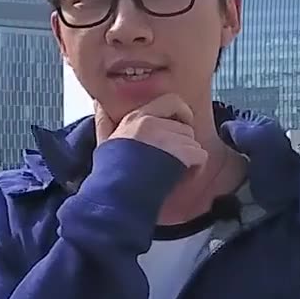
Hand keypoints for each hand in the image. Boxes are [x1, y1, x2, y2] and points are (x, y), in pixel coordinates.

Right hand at [94, 94, 208, 168]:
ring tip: (173, 171)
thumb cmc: (109, 175)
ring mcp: (167, 138)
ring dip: (187, 158)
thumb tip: (99, 105)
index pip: (172, 100)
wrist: (115, 198)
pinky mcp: (180, 154)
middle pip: (185, 127)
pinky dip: (196, 169)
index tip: (178, 124)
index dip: (180, 112)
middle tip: (171, 160)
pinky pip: (200, 156)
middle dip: (182, 144)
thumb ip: (103, 123)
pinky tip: (182, 178)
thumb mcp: (103, 144)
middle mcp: (153, 123)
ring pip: (193, 142)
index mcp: (136, 118)